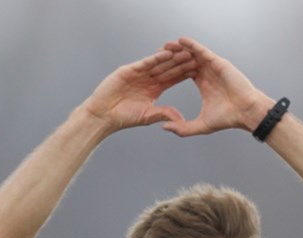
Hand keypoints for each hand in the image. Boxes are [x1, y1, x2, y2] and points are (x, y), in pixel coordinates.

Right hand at [82, 48, 196, 131]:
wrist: (103, 115)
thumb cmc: (124, 117)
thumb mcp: (148, 116)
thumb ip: (164, 114)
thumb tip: (181, 119)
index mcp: (154, 88)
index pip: (173, 78)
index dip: (185, 73)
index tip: (199, 70)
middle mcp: (148, 79)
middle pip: (169, 68)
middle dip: (182, 62)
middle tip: (197, 56)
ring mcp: (139, 73)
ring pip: (159, 63)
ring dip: (172, 58)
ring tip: (185, 52)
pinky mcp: (129, 70)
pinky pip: (145, 63)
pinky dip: (155, 58)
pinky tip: (167, 53)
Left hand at [161, 37, 272, 136]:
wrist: (245, 112)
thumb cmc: (228, 118)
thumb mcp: (201, 125)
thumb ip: (182, 128)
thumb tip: (164, 127)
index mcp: (203, 84)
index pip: (183, 73)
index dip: (171, 71)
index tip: (158, 70)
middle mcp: (208, 74)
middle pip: (186, 61)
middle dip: (172, 58)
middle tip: (157, 54)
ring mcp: (213, 67)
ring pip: (193, 54)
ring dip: (179, 49)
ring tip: (165, 45)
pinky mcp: (218, 62)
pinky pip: (202, 51)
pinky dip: (192, 45)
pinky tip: (180, 40)